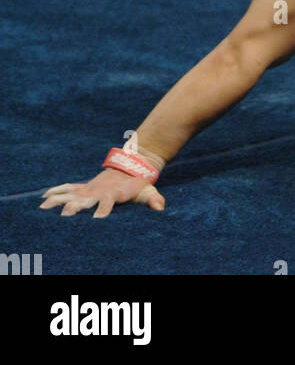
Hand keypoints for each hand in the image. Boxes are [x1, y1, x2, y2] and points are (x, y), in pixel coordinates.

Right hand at [40, 169, 165, 217]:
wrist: (130, 167)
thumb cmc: (138, 185)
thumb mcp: (147, 191)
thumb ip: (153, 199)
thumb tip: (160, 207)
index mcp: (113, 193)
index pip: (108, 202)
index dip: (103, 210)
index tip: (98, 219)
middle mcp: (98, 190)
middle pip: (85, 199)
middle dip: (74, 207)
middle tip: (64, 216)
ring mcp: (89, 188)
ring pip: (71, 193)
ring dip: (58, 199)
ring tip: (43, 207)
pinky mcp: (84, 187)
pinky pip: (68, 188)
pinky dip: (56, 191)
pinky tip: (43, 198)